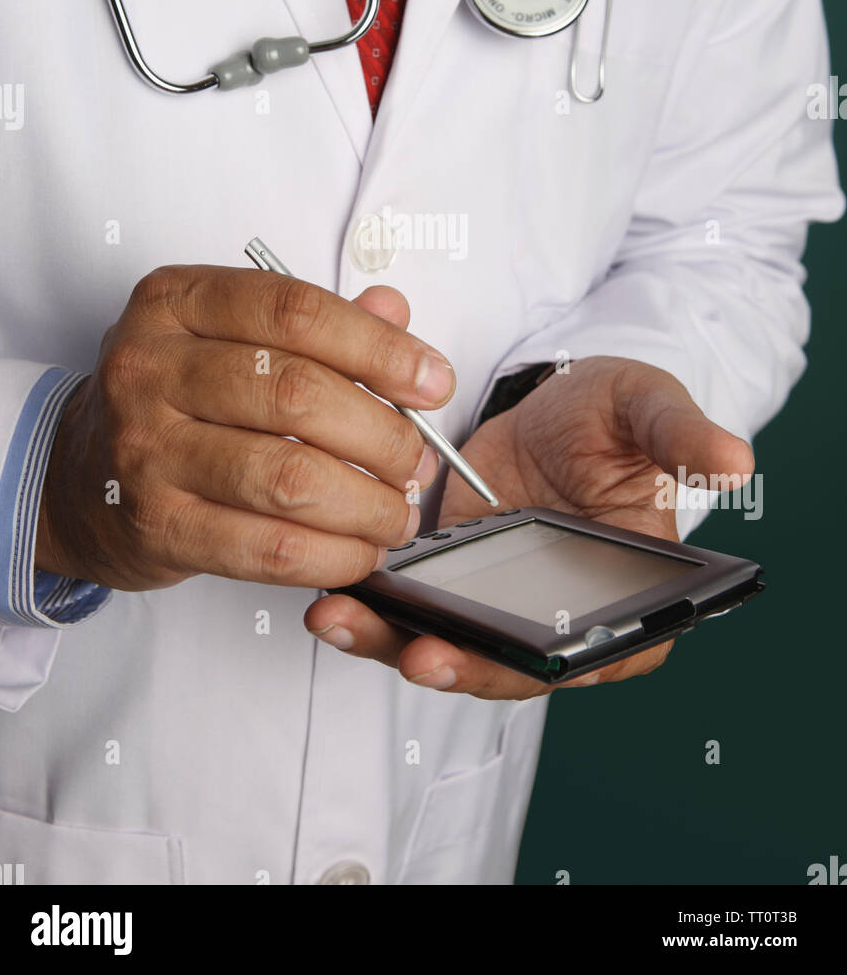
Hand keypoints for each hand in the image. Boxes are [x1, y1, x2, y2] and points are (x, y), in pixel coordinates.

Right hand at [36, 266, 454, 589]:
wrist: (76, 478)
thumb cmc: (174, 399)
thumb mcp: (229, 335)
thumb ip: (315, 323)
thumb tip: (396, 315)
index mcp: (177, 301)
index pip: (295, 311)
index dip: (380, 349)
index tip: (434, 382)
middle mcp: (150, 366)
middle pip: (297, 394)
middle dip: (383, 435)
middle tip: (417, 461)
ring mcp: (145, 449)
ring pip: (289, 478)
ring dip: (366, 504)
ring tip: (396, 511)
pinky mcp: (156, 525)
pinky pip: (267, 548)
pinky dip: (332, 555)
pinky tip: (359, 550)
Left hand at [306, 349, 753, 699]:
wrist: (551, 401)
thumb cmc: (611, 412)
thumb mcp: (647, 408)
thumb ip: (681, 436)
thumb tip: (737, 461)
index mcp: (628, 601)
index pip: (595, 658)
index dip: (550, 666)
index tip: (512, 654)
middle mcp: (559, 621)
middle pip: (510, 665)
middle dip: (457, 663)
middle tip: (412, 652)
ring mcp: (497, 608)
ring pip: (448, 643)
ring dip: (394, 642)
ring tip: (341, 621)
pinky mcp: (448, 583)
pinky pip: (410, 608)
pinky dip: (371, 607)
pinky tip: (331, 594)